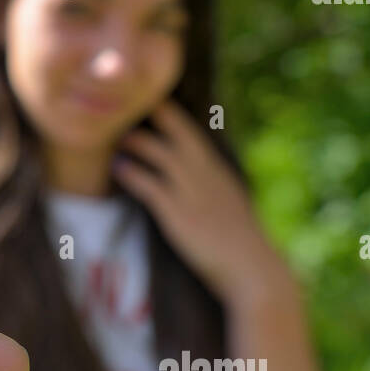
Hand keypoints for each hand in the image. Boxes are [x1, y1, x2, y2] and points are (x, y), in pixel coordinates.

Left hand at [111, 99, 288, 307]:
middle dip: (154, 112)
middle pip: (178, 131)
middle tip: (127, 100)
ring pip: (160, 153)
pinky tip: (118, 168)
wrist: (252, 270)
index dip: (171, 116)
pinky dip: (131, 172)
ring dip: (135, 141)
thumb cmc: (239, 243)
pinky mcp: (179, 214)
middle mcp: (206, 175)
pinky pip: (149, 185)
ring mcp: (192, 193)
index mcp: (217, 171)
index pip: (192, 133)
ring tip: (116, 137)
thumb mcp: (228, 205)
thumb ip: (210, 188)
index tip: (149, 102)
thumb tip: (195, 181)